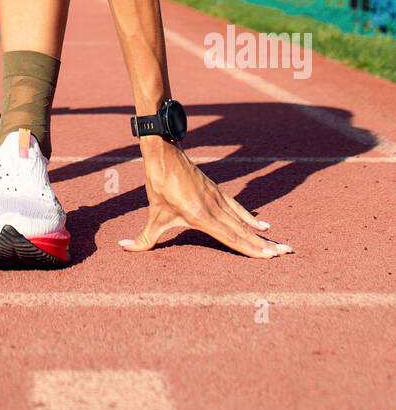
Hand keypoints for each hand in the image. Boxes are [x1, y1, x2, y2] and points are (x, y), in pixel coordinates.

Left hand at [119, 138, 292, 258]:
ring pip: (244, 221)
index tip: (270, 257)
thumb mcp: (153, 214)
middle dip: (265, 244)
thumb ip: (143, 238)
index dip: (250, 249)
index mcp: (202, 216)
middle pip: (244, 231)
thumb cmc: (159, 184)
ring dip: (262, 234)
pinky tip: (263, 226)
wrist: (165, 153)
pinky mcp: (217, 191)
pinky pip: (238, 208)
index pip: (231, 237)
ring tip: (280, 243)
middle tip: (286, 253)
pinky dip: (251, 218)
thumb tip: (123, 248)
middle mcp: (215, 208)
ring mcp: (218, 198)